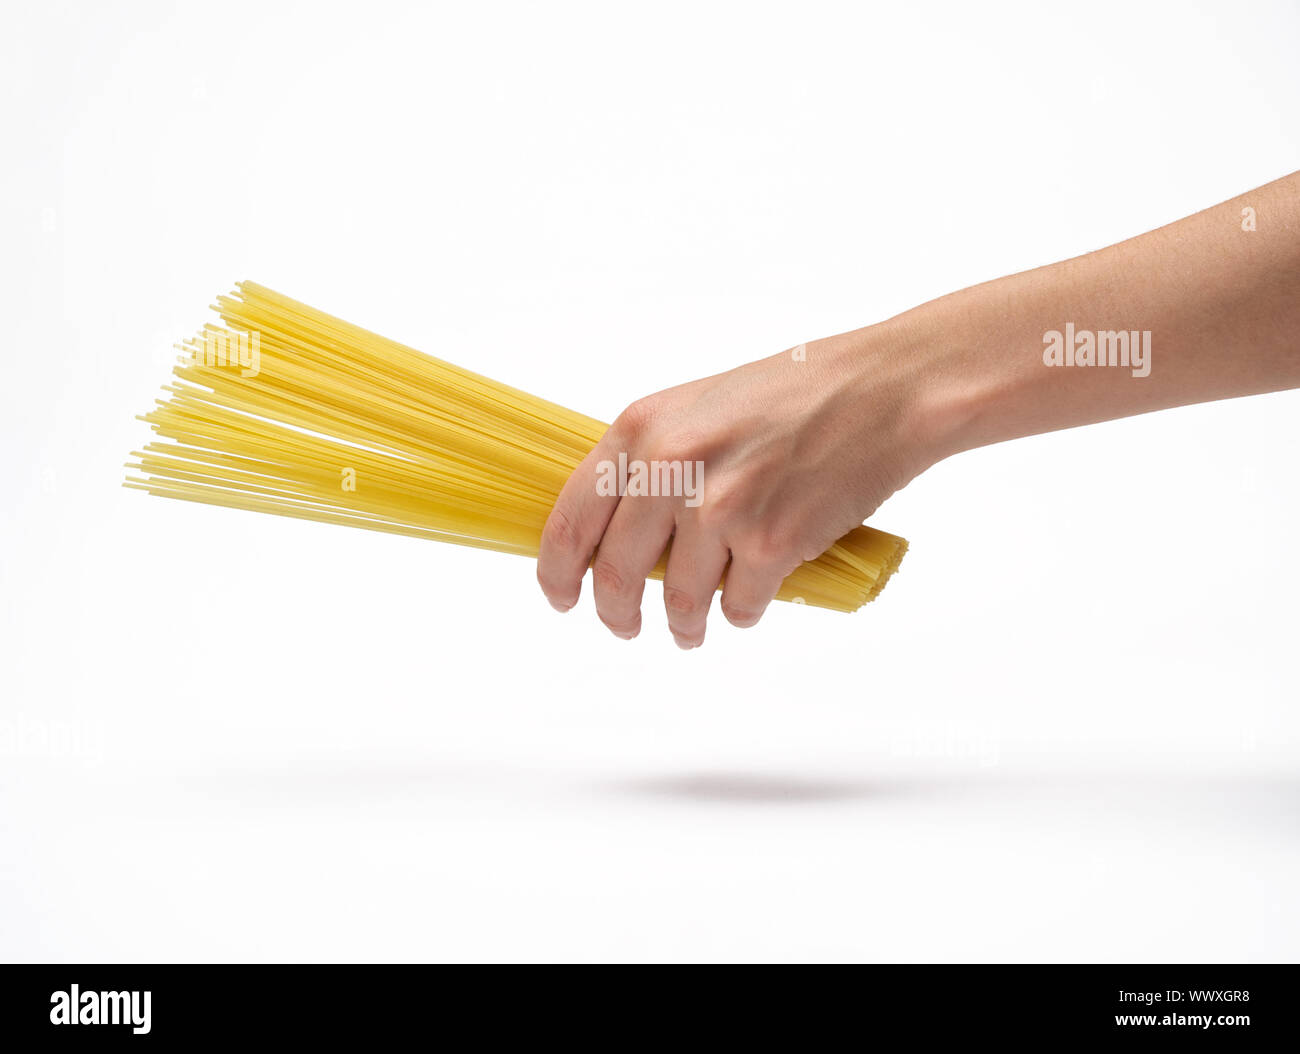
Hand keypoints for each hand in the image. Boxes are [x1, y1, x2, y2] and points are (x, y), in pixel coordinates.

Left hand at [536, 323, 940, 646]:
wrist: (881, 391)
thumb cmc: (795, 394)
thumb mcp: (696, 407)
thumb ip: (651, 462)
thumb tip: (617, 530)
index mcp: (640, 429)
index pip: (571, 521)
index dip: (557, 574)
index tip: (561, 597)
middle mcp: (669, 468)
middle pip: (615, 575)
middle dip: (616, 616)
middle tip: (624, 626)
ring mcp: (719, 508)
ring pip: (678, 602)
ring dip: (682, 626)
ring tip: (690, 628)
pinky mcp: (770, 544)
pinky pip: (738, 608)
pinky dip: (740, 614)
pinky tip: (747, 602)